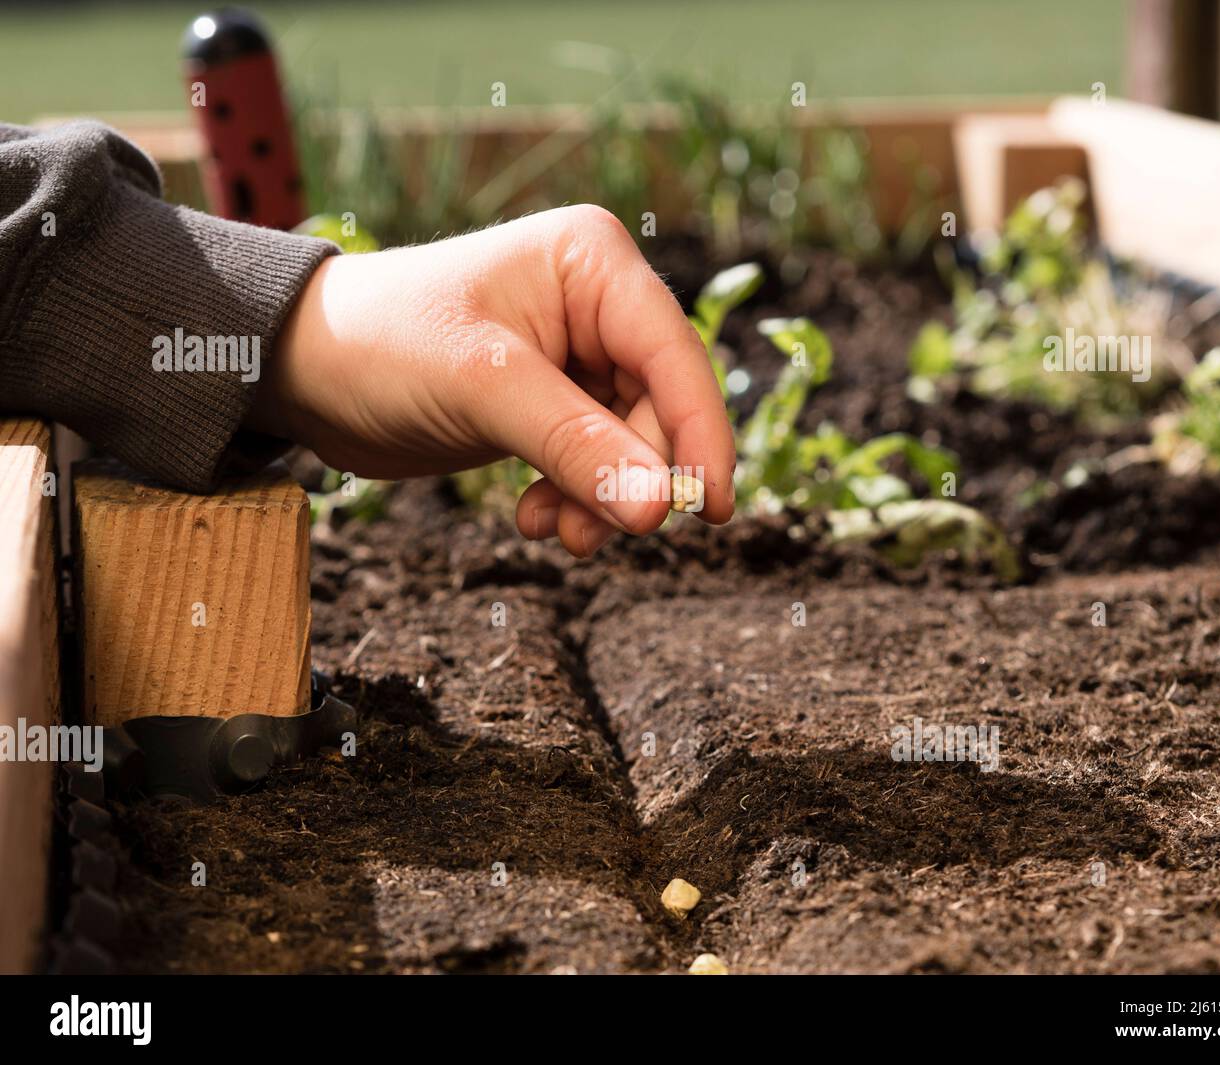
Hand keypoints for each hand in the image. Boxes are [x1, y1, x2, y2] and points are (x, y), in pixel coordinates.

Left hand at [251, 205, 735, 555]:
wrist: (305, 370)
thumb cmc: (381, 343)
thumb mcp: (484, 388)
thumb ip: (576, 445)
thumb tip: (658, 508)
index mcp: (593, 262)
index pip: (674, 354)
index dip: (699, 434)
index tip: (707, 509)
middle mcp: (597, 303)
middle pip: (660, 409)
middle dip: (630, 478)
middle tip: (593, 533)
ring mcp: (578, 355)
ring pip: (630, 445)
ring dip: (599, 498)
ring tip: (553, 531)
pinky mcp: (554, 401)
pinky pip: (595, 461)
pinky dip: (575, 498)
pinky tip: (535, 518)